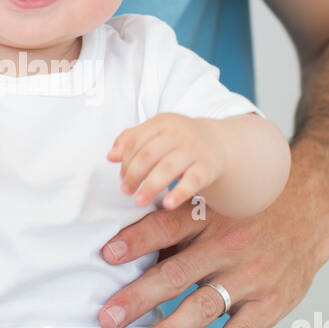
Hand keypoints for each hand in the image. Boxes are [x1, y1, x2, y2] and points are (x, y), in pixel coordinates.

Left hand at [95, 153, 328, 327]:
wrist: (311, 209)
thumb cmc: (244, 210)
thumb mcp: (212, 202)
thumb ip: (173, 227)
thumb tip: (121, 253)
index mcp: (206, 215)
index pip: (164, 227)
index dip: (135, 240)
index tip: (105, 256)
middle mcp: (226, 244)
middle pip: (175, 272)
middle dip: (138, 297)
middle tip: (107, 318)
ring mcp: (249, 274)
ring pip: (203, 305)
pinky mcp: (269, 301)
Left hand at [107, 113, 225, 210]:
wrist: (217, 143)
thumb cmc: (179, 140)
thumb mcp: (155, 133)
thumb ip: (131, 141)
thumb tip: (111, 156)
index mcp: (162, 123)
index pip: (136, 141)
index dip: (125, 161)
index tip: (121, 177)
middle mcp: (178, 134)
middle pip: (148, 154)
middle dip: (133, 175)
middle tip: (126, 191)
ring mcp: (193, 150)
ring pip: (167, 168)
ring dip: (150, 186)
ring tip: (139, 201)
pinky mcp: (207, 167)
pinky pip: (192, 181)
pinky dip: (179, 193)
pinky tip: (167, 204)